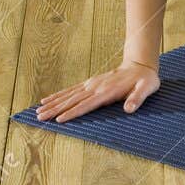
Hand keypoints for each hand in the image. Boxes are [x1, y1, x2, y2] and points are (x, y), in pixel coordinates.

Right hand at [36, 60, 159, 122]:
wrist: (140, 65)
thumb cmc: (145, 80)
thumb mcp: (147, 89)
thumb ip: (137, 98)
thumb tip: (129, 109)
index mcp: (108, 92)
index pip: (87, 105)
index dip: (73, 113)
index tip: (59, 120)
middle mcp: (96, 87)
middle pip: (72, 100)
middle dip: (56, 110)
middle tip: (40, 118)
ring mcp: (91, 84)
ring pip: (68, 95)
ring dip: (53, 103)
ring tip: (38, 111)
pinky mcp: (90, 83)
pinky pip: (71, 90)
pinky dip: (59, 95)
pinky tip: (48, 100)